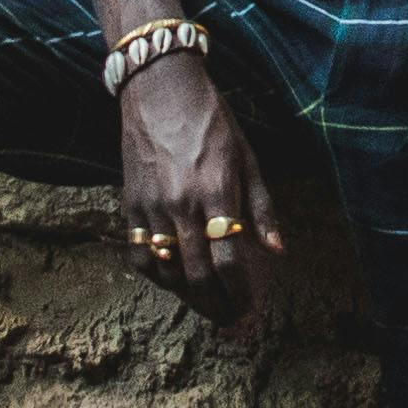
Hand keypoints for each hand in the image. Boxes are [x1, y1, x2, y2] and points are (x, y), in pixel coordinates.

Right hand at [114, 55, 282, 327]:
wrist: (160, 89)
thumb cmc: (211, 121)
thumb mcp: (247, 157)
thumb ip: (262, 208)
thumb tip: (278, 251)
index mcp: (217, 192)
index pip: (229, 261)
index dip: (240, 292)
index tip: (249, 306)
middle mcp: (181, 205)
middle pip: (198, 275)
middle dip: (217, 305)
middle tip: (230, 318)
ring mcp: (151, 207)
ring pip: (167, 271)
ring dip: (188, 296)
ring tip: (206, 304)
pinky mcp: (129, 204)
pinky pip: (138, 255)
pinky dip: (155, 275)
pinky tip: (171, 280)